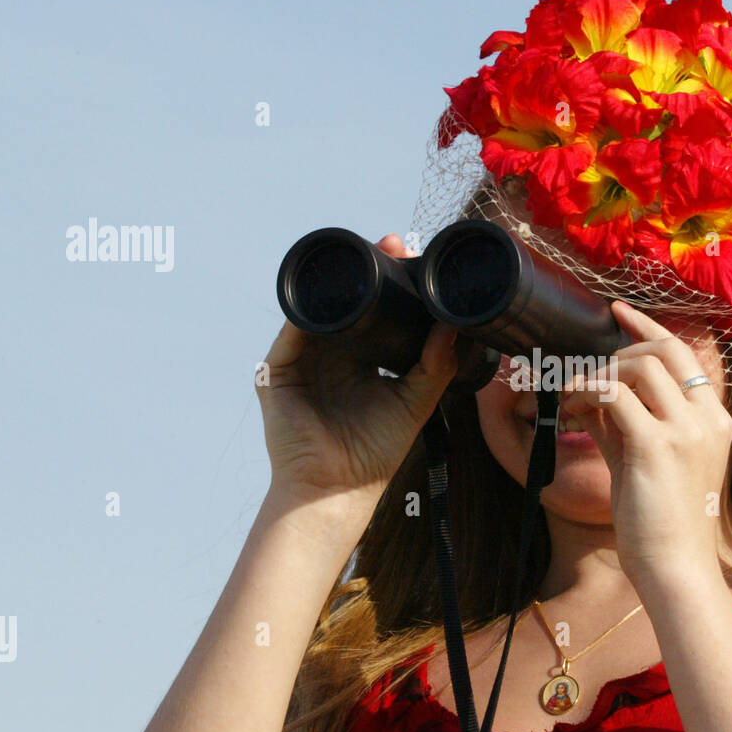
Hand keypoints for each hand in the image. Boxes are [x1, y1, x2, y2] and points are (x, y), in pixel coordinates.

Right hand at [256, 233, 458, 503]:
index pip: (377, 312)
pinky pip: (291, 330)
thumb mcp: (415, 402)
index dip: (394, 284)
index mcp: (362, 361)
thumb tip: (454, 324)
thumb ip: (437, 365)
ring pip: (321, 308)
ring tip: (366, 255)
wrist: (336, 488)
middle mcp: (331, 355)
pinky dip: (307, 309)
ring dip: (339, 281)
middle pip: (349, 302)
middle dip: (368, 271)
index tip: (412, 256)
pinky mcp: (277, 371)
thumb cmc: (374, 453)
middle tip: (394, 243)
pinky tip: (327, 289)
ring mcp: (303, 360)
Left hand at [560, 299, 731, 588]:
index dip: (647, 328)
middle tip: (585, 374)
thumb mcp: (647, 463)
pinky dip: (586, 392)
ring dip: (598, 373)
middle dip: (617, 352)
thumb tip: (595, 393)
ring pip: (637, 367)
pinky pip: (612, 395)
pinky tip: (572, 408)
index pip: (683, 354)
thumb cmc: (664, 526)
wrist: (677, 570)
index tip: (617, 311)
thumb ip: (627, 426)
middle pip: (662, 351)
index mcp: (715, 421)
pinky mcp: (656, 445)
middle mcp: (707, 419)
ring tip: (575, 398)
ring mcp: (686, 430)